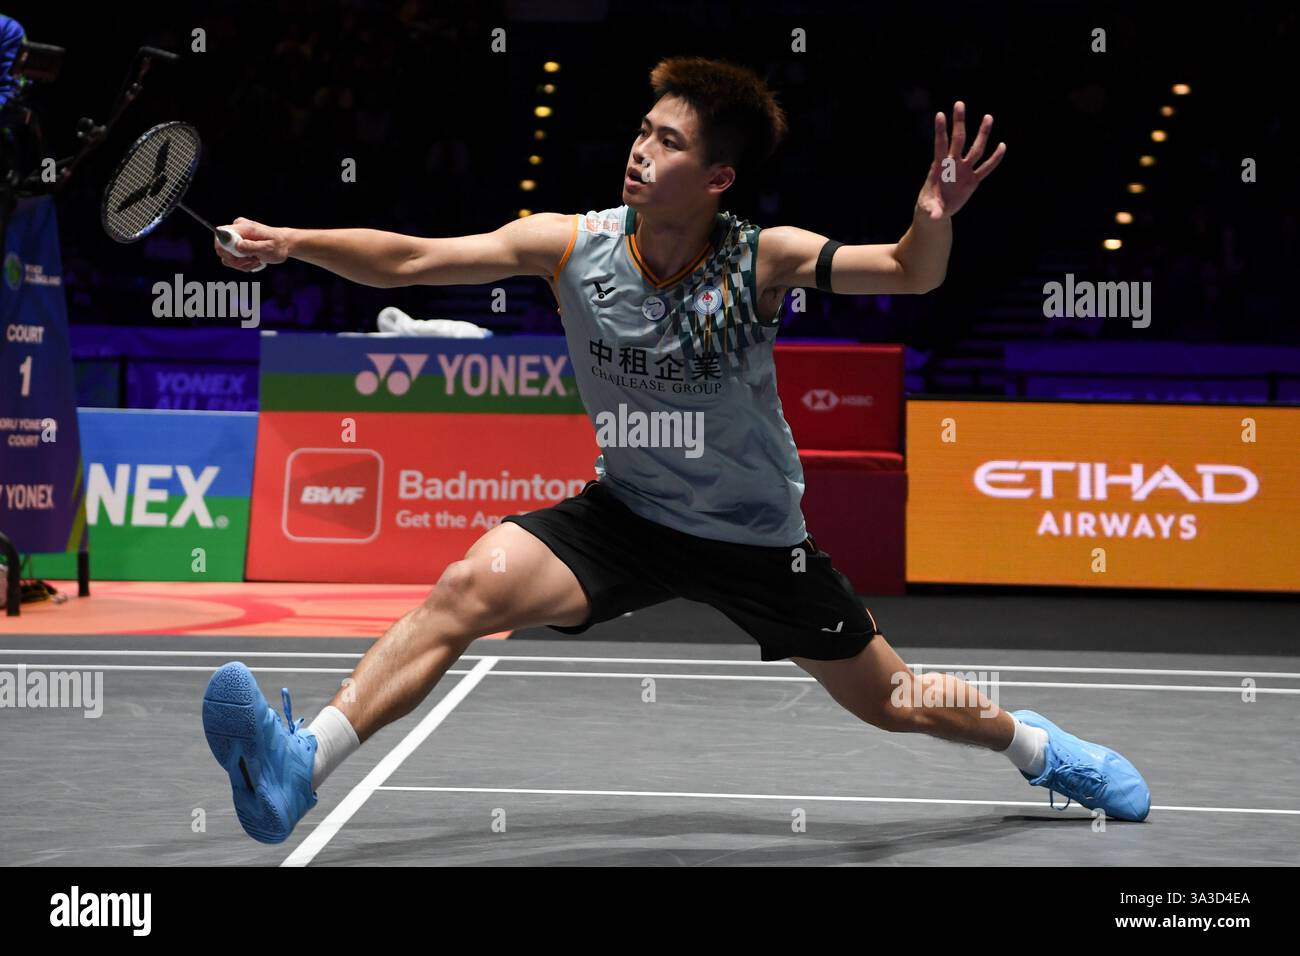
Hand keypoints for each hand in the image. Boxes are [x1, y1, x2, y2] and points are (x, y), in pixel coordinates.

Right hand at [214, 217, 290, 269]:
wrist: (284, 244)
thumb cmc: (278, 245)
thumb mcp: (268, 247)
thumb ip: (252, 246)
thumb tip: (237, 246)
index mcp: (242, 227)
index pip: (221, 235)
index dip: (226, 249)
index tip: (241, 256)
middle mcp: (236, 230)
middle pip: (221, 249)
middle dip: (236, 260)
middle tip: (253, 260)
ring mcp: (235, 238)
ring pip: (226, 257)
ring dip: (241, 264)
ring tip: (256, 260)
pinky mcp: (236, 246)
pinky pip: (232, 260)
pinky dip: (243, 265)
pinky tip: (254, 261)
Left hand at [916, 101, 1005, 220]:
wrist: (936, 212)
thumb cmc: (929, 207)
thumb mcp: (928, 210)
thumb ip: (932, 211)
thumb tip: (934, 217)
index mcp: (939, 167)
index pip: (940, 145)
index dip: (941, 131)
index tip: (940, 114)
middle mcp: (953, 165)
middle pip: (959, 140)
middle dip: (959, 123)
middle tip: (959, 103)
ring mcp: (964, 171)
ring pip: (976, 149)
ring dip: (982, 134)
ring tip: (988, 116)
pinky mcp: (973, 180)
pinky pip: (986, 168)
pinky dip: (995, 159)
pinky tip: (1003, 146)